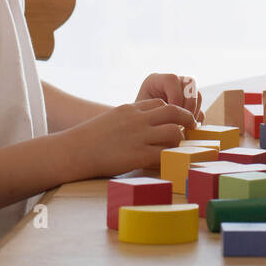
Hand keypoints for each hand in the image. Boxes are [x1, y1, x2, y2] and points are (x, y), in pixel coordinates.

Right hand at [64, 96, 199, 178]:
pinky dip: (172, 158)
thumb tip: (137, 130)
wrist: (73, 151)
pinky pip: (165, 154)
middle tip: (191, 129)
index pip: (160, 103)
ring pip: (174, 131)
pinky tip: (171, 162)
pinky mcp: (138, 154)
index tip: (176, 121)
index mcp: (130, 109)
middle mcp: (137, 119)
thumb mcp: (109, 120)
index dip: (172, 112)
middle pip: (173, 112)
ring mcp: (139, 136)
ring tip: (180, 149)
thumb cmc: (87, 139)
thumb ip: (126, 121)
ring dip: (180, 140)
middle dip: (186, 119)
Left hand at [136, 72, 202, 125]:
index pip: (172, 80)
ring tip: (183, 127)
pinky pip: (200, 109)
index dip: (175, 97)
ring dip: (194, 112)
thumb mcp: (143, 116)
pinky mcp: (189, 106)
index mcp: (155, 81)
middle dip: (188, 105)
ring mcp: (182, 93)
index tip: (170, 115)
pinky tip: (186, 129)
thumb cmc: (137, 124)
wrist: (140, 132)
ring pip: (197, 96)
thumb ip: (156, 112)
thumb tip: (176, 120)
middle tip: (180, 122)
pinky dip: (196, 120)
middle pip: (189, 83)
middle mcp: (171, 83)